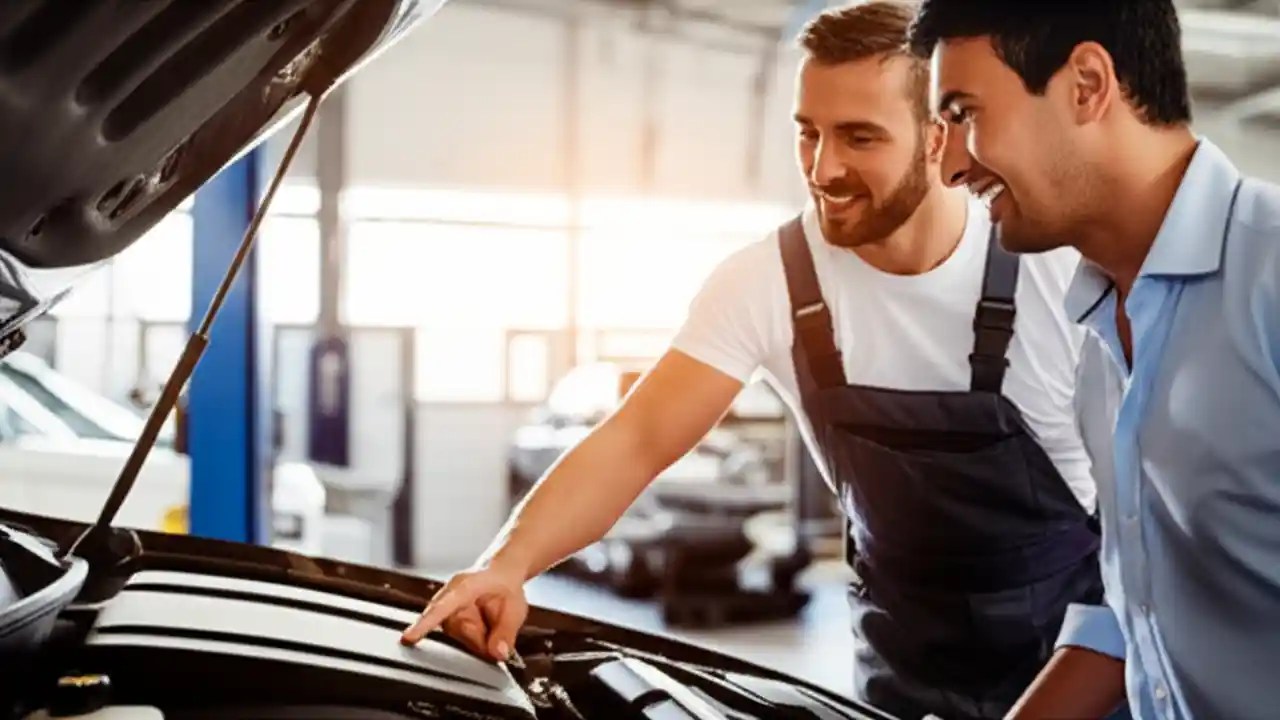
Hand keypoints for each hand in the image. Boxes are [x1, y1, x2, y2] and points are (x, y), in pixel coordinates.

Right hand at [400, 563, 528, 661]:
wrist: (500, 575)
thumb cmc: (505, 588)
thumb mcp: (515, 609)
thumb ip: (506, 632)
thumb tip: (497, 654)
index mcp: (464, 586)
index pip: (442, 606)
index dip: (425, 623)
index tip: (408, 638)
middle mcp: (447, 595)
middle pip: (458, 631)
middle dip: (481, 639)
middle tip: (499, 628)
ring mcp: (442, 607)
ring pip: (457, 638)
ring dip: (476, 639)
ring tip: (489, 620)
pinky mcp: (442, 618)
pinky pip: (456, 638)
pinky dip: (471, 639)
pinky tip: (481, 627)